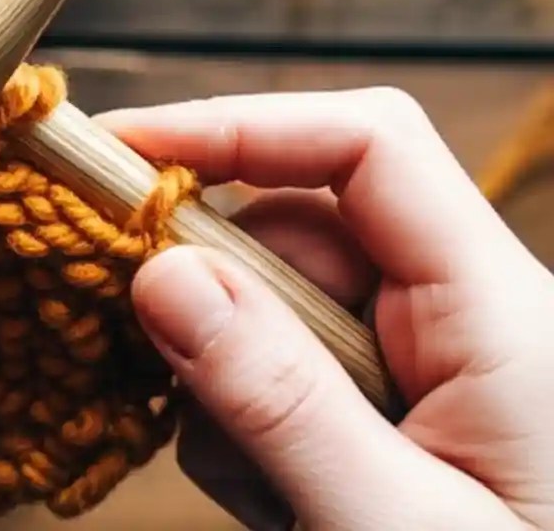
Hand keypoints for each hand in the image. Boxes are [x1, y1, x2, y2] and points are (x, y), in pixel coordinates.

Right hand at [98, 87, 553, 529]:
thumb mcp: (388, 529)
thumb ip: (276, 404)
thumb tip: (160, 276)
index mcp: (501, 313)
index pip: (367, 150)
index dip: (240, 129)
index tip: (118, 155)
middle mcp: (463, 314)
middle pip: (297, 232)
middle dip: (214, 299)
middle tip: (152, 374)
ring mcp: (422, 363)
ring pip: (273, 309)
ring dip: (228, 388)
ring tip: (269, 495)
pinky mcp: (388, 409)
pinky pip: (282, 372)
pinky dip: (243, 426)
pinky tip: (279, 501)